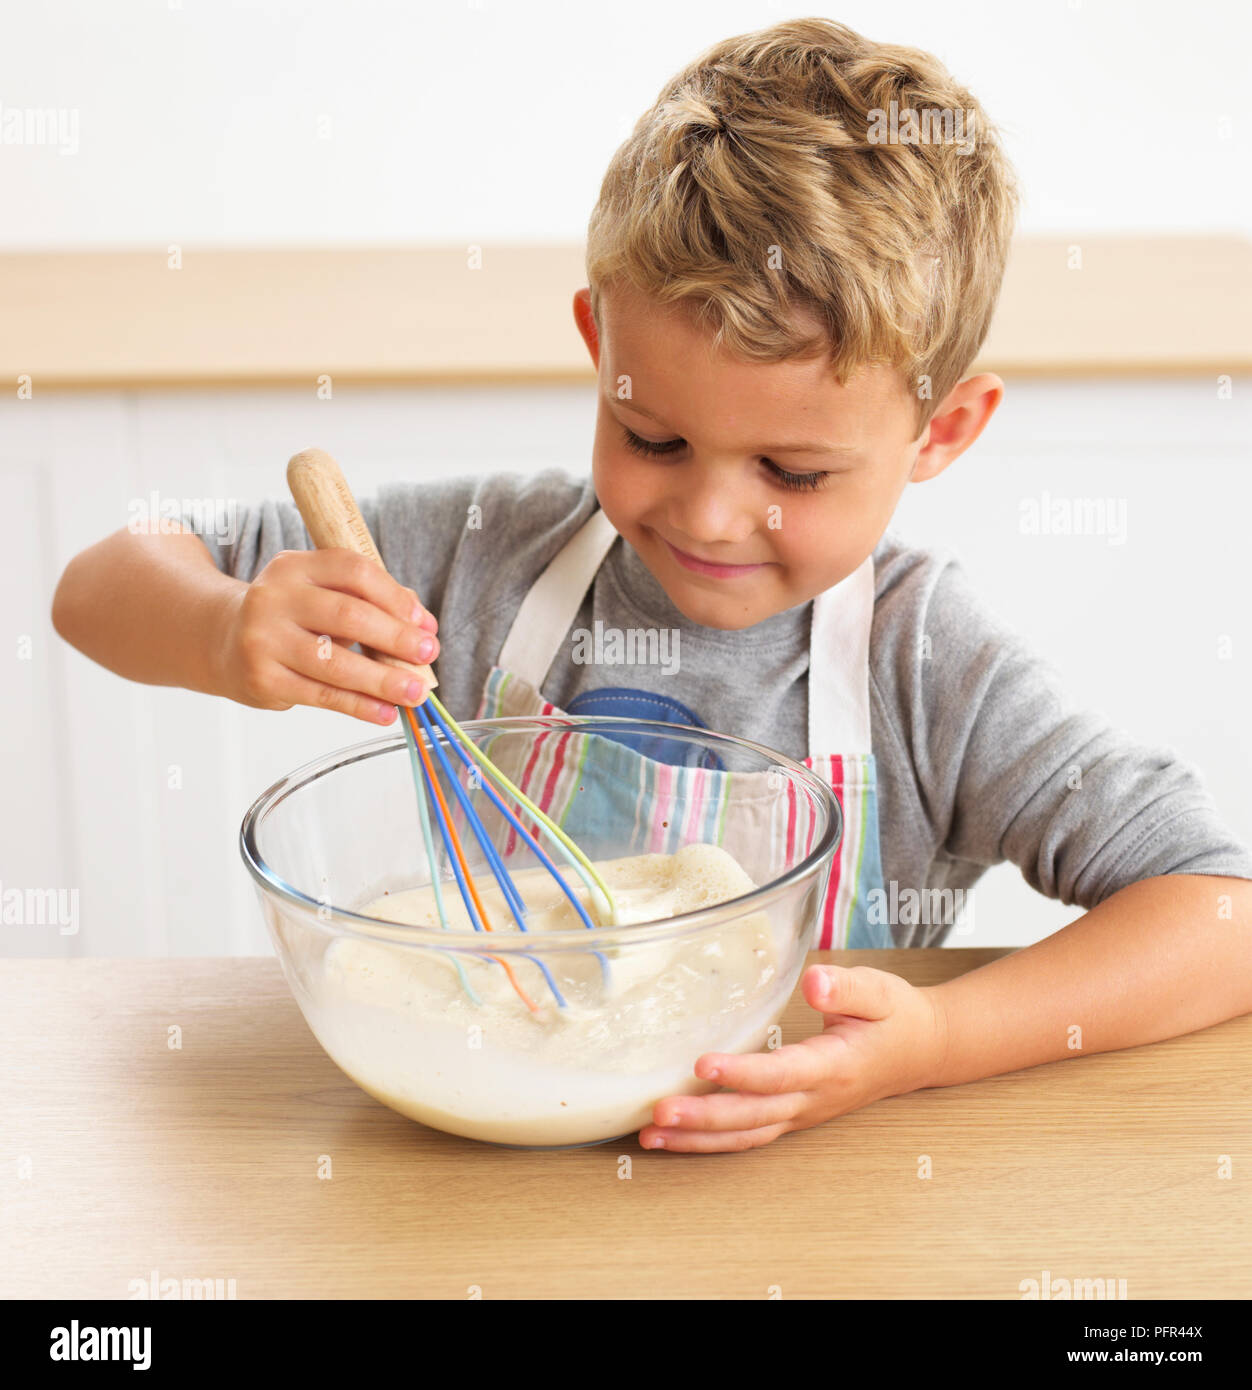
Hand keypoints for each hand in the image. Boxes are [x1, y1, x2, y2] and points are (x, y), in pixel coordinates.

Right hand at [216, 548, 439, 724]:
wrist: (223, 642)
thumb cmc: (291, 617)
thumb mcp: (319, 593)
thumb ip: (368, 601)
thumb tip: (421, 625)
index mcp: (295, 566)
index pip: (354, 571)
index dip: (395, 597)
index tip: (424, 623)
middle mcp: (275, 598)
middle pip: (348, 615)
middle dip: (396, 637)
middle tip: (428, 654)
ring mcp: (264, 640)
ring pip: (335, 663)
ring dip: (383, 680)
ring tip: (415, 692)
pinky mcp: (263, 679)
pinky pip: (322, 696)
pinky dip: (359, 706)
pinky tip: (385, 712)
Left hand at [639, 964, 947, 1152]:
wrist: (920, 1051)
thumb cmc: (896, 1017)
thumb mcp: (881, 992)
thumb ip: (847, 987)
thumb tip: (814, 980)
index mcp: (834, 1066)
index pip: (782, 1074)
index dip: (743, 1074)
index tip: (703, 1065)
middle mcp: (813, 1099)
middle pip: (753, 1116)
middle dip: (704, 1118)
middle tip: (658, 1112)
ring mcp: (801, 1113)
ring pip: (745, 1135)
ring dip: (697, 1139)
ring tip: (649, 1137)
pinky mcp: (790, 1115)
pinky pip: (746, 1136)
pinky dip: (708, 1143)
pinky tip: (671, 1140)